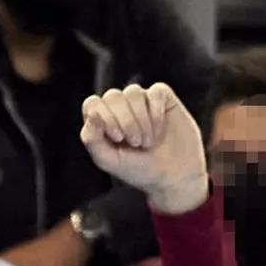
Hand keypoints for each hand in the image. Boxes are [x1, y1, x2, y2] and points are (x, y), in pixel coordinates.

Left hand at [80, 83, 206, 213]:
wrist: (173, 174)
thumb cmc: (138, 169)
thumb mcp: (109, 161)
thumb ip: (92, 139)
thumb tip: (92, 113)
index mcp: (101, 121)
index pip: (92, 104)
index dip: (104, 117)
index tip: (118, 138)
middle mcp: (119, 107)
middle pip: (113, 96)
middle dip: (125, 121)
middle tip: (136, 143)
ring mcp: (140, 100)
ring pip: (133, 92)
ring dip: (141, 119)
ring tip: (147, 141)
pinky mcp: (161, 97)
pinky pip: (156, 91)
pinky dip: (156, 112)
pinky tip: (159, 129)